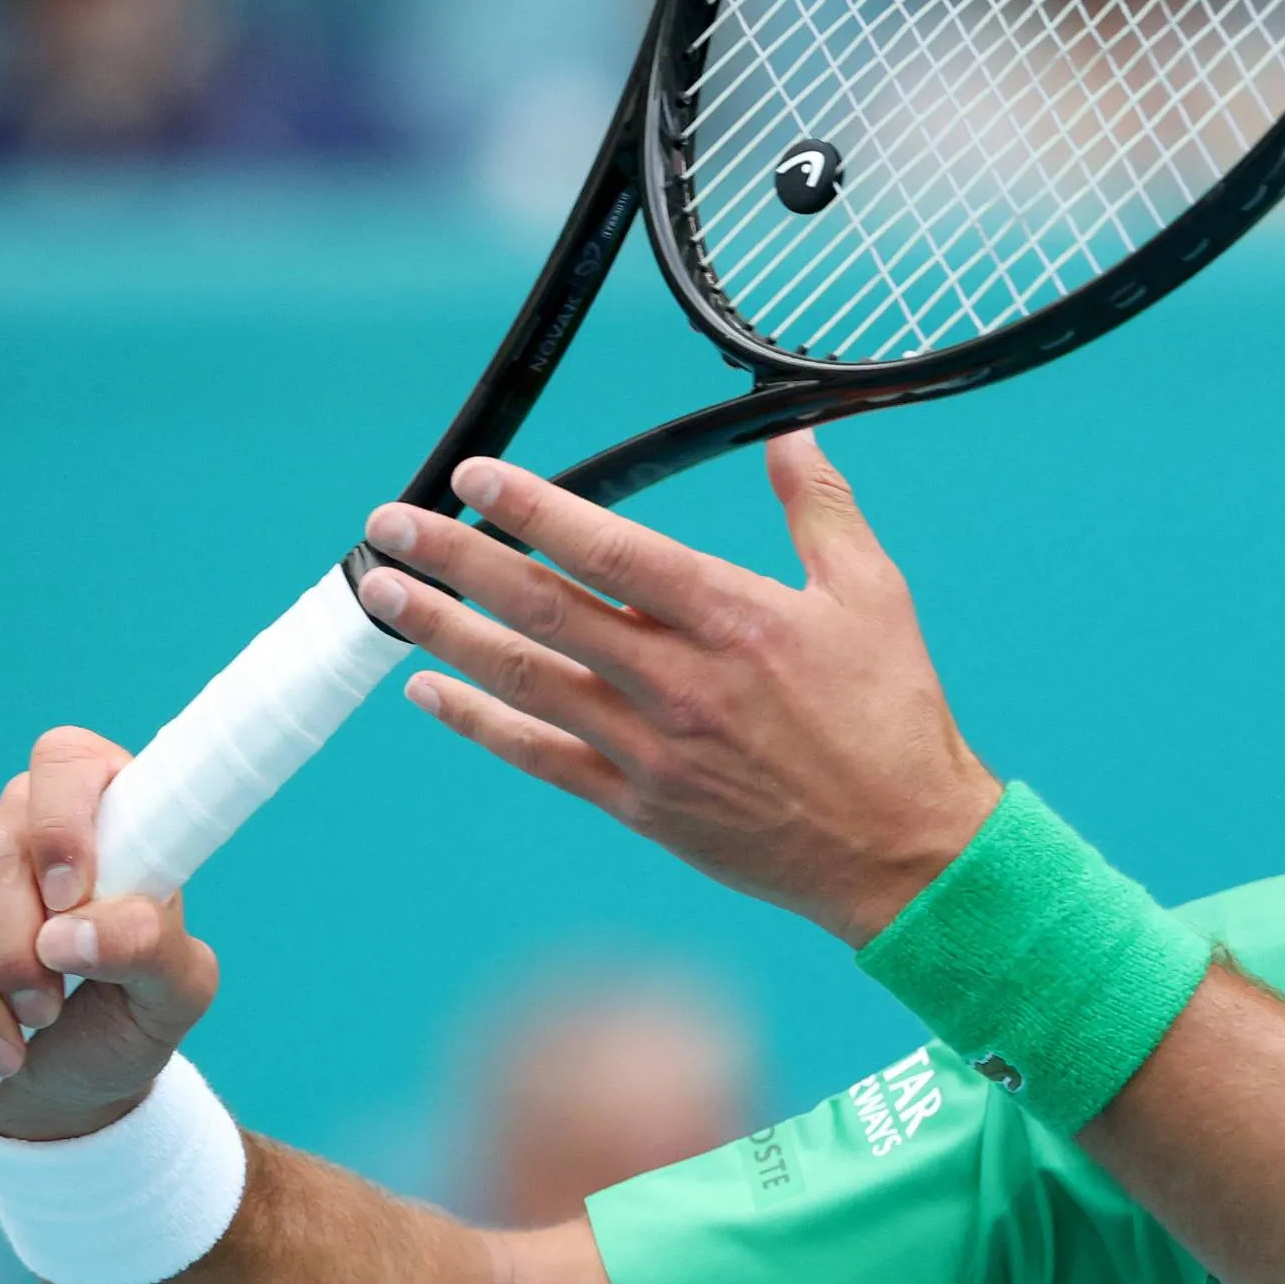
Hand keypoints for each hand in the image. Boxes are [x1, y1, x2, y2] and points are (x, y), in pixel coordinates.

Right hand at [0, 728, 220, 1139]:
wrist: (64, 1079)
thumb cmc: (129, 1015)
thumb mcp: (172, 993)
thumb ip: (149, 949)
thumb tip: (71, 933)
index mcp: (106, 814)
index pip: (69, 764)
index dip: (60, 824)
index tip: (66, 899)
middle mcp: (20, 820)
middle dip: (13, 951)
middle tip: (45, 1013)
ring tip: (9, 1055)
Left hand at [355, 435, 1001, 945]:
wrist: (904, 852)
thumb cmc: (895, 718)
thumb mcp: (873, 595)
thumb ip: (818, 507)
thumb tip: (791, 430)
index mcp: (733, 619)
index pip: (608, 548)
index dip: (531, 508)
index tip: (472, 477)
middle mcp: (679, 683)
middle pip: (542, 609)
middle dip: (454, 561)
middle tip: (389, 525)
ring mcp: (653, 751)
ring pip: (526, 682)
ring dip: (444, 635)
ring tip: (380, 595)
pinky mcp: (643, 807)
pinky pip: (542, 758)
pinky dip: (479, 724)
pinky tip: (428, 694)